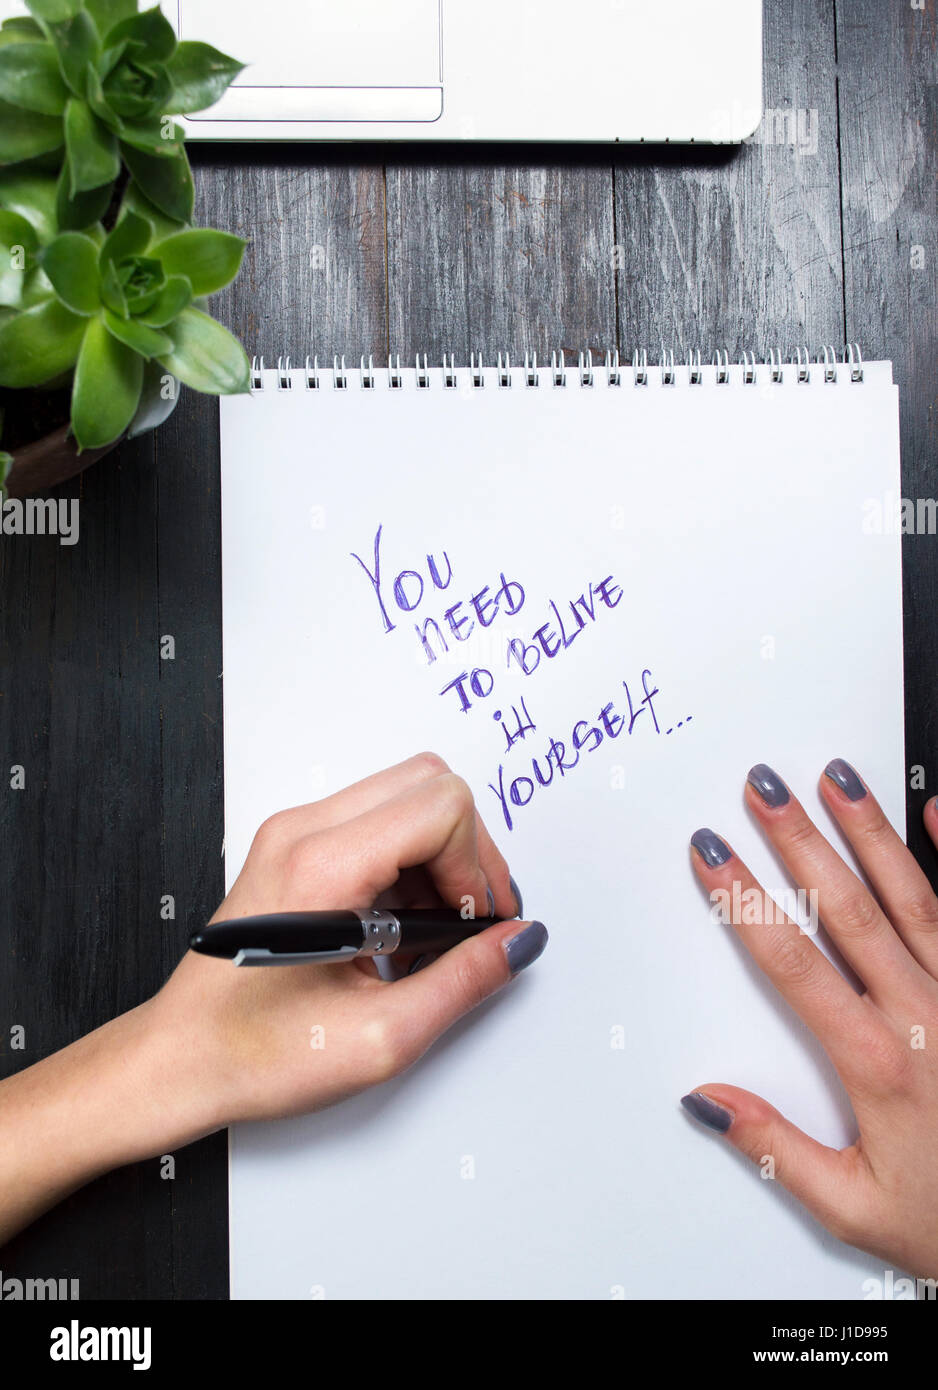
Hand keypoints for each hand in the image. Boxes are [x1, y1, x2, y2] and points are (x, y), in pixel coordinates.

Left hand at [0, 753, 545, 1243]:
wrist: (181, 1060)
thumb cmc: (254, 1054)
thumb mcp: (381, 1037)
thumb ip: (464, 981)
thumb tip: (517, 941)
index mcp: (319, 869)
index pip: (439, 807)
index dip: (477, 865)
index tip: (476, 922)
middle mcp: (301, 833)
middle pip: (428, 783)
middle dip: (468, 850)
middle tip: (469, 921)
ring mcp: (294, 834)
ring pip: (407, 793)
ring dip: (441, 855)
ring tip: (433, 932)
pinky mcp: (295, 847)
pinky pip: (378, 819)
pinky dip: (411, 861)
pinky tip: (404, 926)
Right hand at [682, 759, 937, 1280]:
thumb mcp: (856, 1208)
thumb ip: (776, 1149)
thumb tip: (710, 1103)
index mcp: (878, 1063)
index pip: (792, 962)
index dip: (745, 901)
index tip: (714, 855)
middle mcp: (926, 1015)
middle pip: (846, 908)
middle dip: (799, 839)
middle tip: (764, 787)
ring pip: (912, 896)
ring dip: (869, 833)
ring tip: (837, 779)